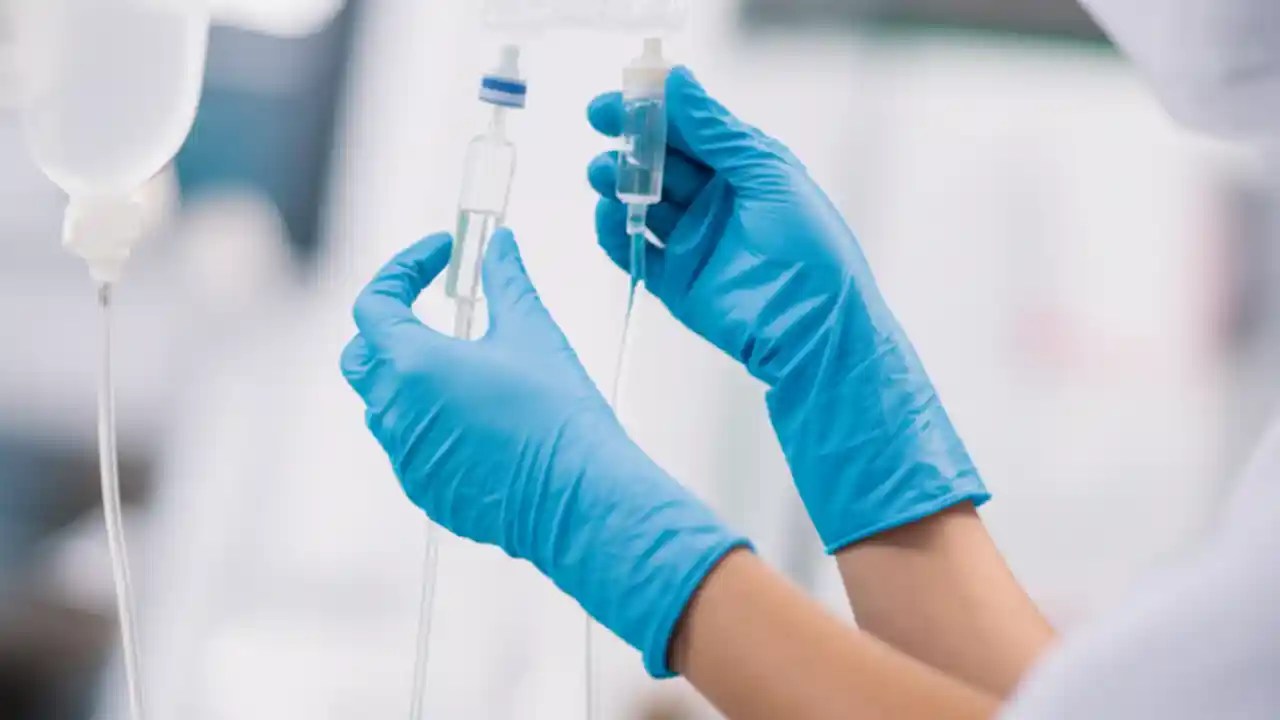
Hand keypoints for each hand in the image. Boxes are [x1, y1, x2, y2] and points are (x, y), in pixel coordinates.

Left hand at [341, 229, 749, 675]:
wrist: (576, 494)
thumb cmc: (555, 412)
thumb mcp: (531, 331)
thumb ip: (505, 280)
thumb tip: (500, 243)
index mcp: (411, 365)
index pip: (375, 303)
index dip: (403, 270)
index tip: (441, 256)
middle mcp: (394, 412)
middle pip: (362, 356)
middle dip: (389, 327)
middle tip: (433, 312)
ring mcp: (405, 458)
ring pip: (386, 404)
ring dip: (412, 377)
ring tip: (467, 367)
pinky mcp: (425, 490)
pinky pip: (410, 445)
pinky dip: (431, 421)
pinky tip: (480, 418)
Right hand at [587, 68, 987, 551]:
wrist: (814, 329)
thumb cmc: (810, 248)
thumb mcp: (767, 173)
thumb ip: (717, 130)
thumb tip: (677, 81)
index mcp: (744, 170)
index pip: (691, 130)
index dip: (654, 110)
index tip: (618, 97)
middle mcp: (716, 202)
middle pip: (662, 163)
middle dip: (629, 143)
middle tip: (601, 128)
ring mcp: (695, 242)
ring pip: (644, 204)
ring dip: (619, 184)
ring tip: (602, 174)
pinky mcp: (677, 282)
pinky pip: (636, 252)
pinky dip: (616, 232)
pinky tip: (607, 214)